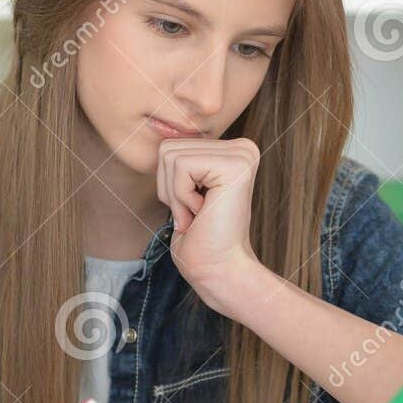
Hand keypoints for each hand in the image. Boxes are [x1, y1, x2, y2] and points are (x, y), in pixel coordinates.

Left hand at [155, 136, 261, 308]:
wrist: (219, 270)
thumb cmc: (200, 239)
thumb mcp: (185, 189)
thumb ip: (180, 161)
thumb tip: (159, 132)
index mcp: (232, 150)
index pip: (172, 146)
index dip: (169, 183)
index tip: (194, 209)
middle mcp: (243, 147)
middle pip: (169, 147)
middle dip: (169, 188)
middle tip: (195, 214)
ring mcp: (242, 154)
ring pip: (171, 155)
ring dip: (175, 194)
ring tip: (199, 214)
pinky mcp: (236, 165)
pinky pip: (181, 166)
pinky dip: (181, 196)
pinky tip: (203, 212)